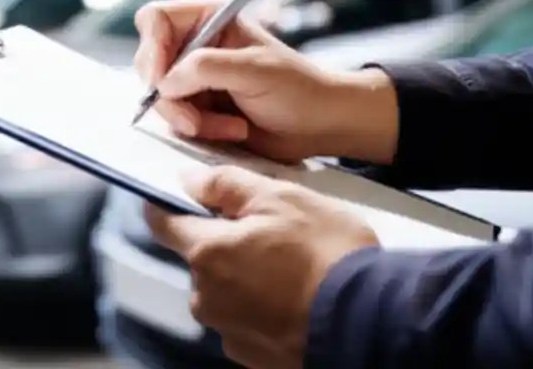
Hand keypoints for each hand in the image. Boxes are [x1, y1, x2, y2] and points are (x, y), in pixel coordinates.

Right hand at [134, 0, 397, 163]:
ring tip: (231, 127)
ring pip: (161, 98)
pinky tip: (232, 131)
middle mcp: (196, 44)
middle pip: (150, 63)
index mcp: (209, 18)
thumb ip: (205, 68)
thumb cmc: (298, 88)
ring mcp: (194, 78)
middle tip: (194, 120)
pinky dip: (199, 130)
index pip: (155, 20)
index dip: (152, 48)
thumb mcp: (253, 70)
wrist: (320, 125)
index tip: (163, 80)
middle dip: (172, 97)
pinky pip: (175, 120)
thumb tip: (164, 82)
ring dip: (191, 119)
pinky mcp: (197, 107)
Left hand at [147, 166, 378, 368]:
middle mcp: (206, 297)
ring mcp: (228, 331)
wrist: (371, 324)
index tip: (187, 197)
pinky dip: (263, 310)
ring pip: (224, 292)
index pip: (162, 223)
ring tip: (292, 272)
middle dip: (226, 244)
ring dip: (246, 278)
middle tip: (270, 234)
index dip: (170, 205)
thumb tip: (190, 181)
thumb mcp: (282, 198)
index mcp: (207, 253)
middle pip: (201, 260)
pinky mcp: (252, 356)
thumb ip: (227, 185)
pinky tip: (295, 302)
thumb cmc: (327, 254)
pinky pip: (245, 322)